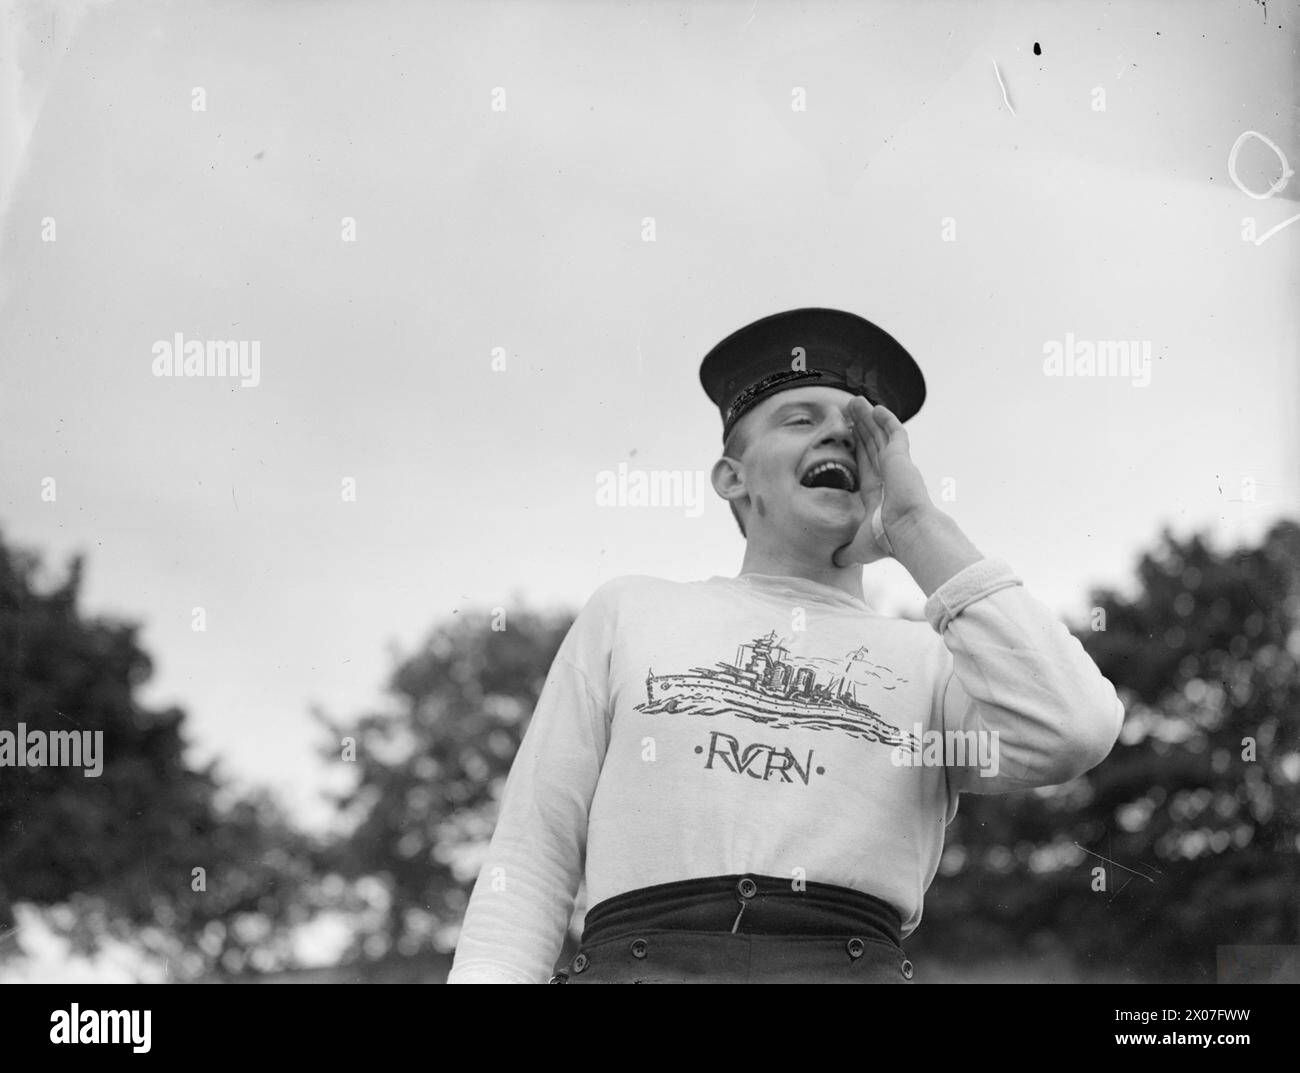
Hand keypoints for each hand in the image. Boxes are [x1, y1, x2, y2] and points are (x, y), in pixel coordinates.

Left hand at [832, 398, 935, 567]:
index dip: (857, 449)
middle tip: (849, 409)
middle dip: (861, 426)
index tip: (848, 436)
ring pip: (880, 434)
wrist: (907, 533)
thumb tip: (835, 563)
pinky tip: (875, 407)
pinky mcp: (902, 457)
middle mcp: (888, 475)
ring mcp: (896, 465)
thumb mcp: (858, 547)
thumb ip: (846, 552)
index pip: (865, 464)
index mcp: (878, 492)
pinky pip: (894, 432)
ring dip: (868, 417)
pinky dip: (886, 419)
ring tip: (855, 401)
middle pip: (871, 444)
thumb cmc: (886, 541)